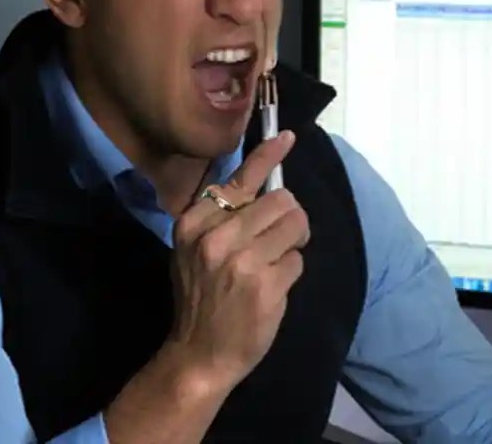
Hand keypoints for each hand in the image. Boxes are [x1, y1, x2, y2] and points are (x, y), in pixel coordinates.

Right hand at [166, 130, 308, 390]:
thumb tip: (264, 186)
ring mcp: (242, 260)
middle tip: (282, 238)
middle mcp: (216, 235)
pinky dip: (291, 271)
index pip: (239, 179)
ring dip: (294, 241)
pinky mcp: (265, 284)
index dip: (268, 157)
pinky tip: (273, 287)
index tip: (288, 137)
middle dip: (290, 217)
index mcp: (195, 222)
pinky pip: (297, 260)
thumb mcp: (194, 250)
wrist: (198, 355)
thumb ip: (221, 218)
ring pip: (295, 224)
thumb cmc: (199, 299)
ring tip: (278, 260)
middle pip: (281, 200)